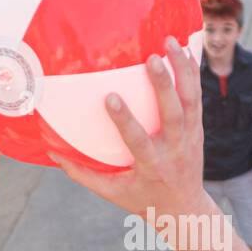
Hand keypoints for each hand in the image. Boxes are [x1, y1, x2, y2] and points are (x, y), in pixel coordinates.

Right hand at [47, 37, 205, 221]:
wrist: (185, 208)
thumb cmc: (143, 199)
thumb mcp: (112, 193)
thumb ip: (83, 174)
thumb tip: (52, 153)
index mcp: (151, 166)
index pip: (139, 141)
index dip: (125, 120)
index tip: (110, 97)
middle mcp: (174, 149)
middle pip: (173, 115)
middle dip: (163, 86)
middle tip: (152, 58)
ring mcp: (190, 137)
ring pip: (191, 100)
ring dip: (182, 70)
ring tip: (170, 41)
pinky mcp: (199, 128)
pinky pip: (197, 96)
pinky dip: (193, 72)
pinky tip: (186, 48)